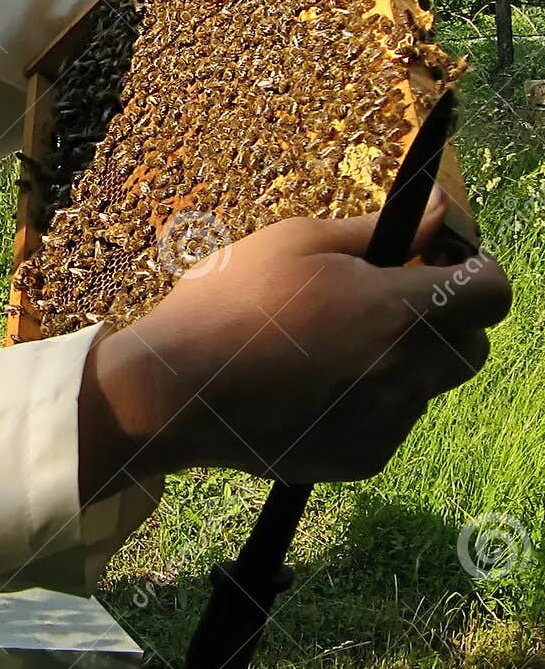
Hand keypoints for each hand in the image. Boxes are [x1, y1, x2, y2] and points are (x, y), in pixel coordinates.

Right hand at [78, 193, 510, 500]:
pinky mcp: (363, 459)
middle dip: (441, 320)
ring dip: (402, 361)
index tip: (432, 264)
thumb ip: (380, 231)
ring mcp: (390, 423)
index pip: (493, 293)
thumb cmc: (229, 302)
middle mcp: (410, 372)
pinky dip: (368, 401)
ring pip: (427, 385)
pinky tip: (310, 385)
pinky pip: (390, 421)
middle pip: (470, 345)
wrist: (175, 391)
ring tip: (329, 346)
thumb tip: (438, 209)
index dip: (472, 272)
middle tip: (379, 303)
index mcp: (401, 311)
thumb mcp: (295, 242)